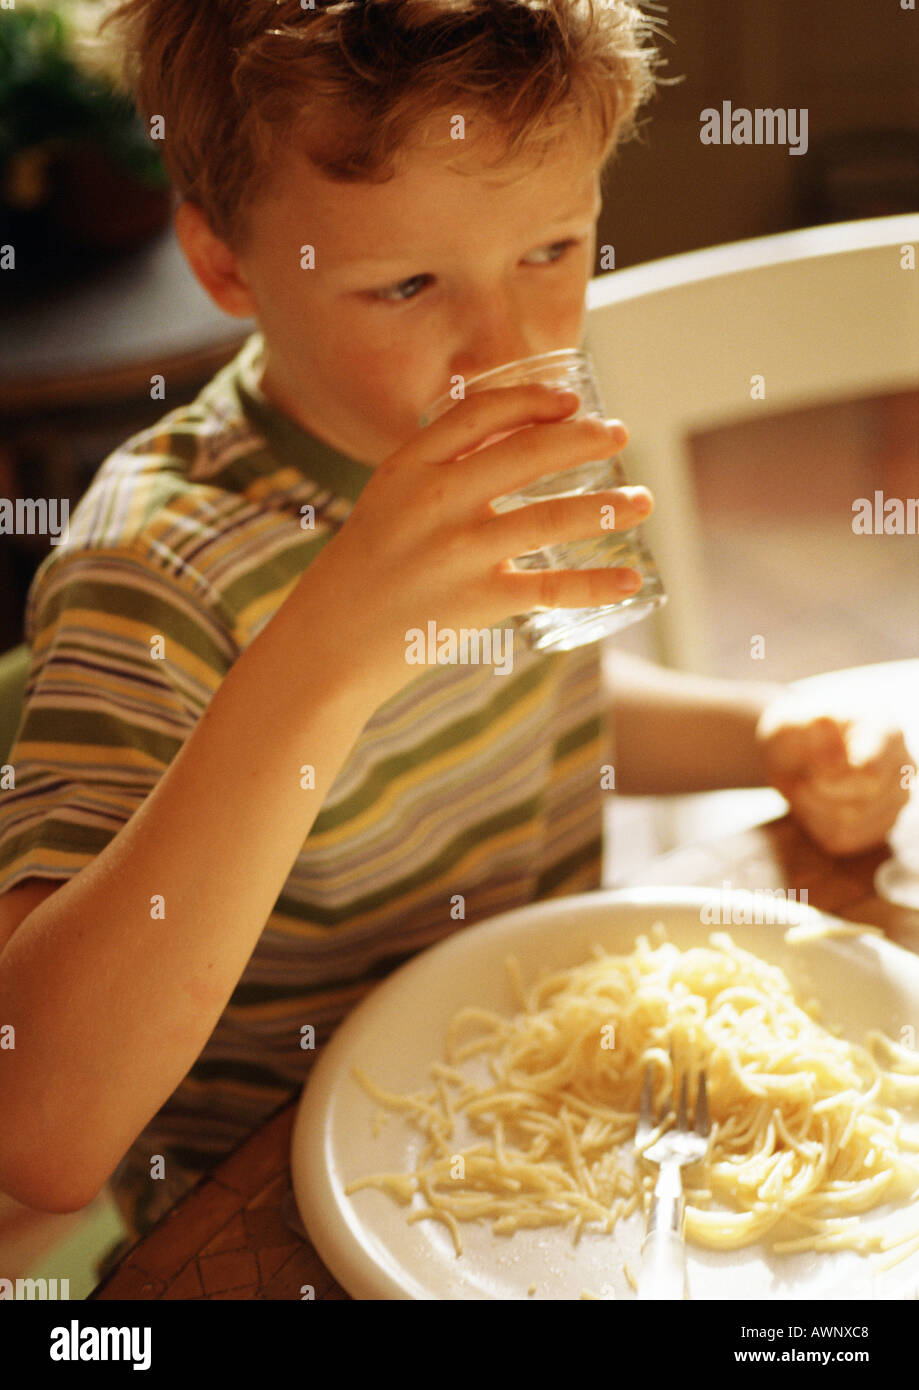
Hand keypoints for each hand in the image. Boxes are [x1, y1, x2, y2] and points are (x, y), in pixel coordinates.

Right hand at [295, 385, 650, 699]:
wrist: (326, 645)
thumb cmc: (360, 573)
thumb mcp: (386, 505)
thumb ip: (438, 475)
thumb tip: (508, 446)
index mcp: (406, 467)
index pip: (479, 413)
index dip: (531, 400)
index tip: (569, 401)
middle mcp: (434, 501)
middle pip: (526, 455)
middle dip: (583, 440)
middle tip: (619, 435)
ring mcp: (457, 552)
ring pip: (550, 517)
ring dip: (607, 507)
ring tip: (644, 500)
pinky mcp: (476, 600)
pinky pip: (551, 586)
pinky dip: (597, 582)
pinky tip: (631, 579)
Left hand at [756, 688, 911, 855]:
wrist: (793, 754)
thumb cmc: (794, 733)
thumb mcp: (790, 722)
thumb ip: (810, 729)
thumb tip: (829, 735)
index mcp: (888, 732)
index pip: (871, 775)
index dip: (830, 781)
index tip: (808, 770)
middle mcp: (903, 767)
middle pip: (862, 804)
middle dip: (819, 795)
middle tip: (802, 778)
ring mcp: (896, 799)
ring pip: (852, 825)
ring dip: (814, 810)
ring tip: (807, 788)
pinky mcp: (879, 826)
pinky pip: (844, 840)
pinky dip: (817, 825)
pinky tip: (814, 804)